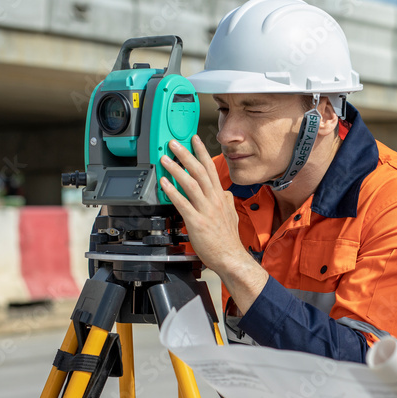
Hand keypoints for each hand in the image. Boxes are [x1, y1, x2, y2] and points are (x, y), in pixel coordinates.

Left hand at [159, 136, 267, 310]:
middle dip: (186, 154)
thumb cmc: (228, 240)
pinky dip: (173, 192)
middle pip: (199, 171)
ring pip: (191, 184)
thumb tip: (225, 193)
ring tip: (165, 160)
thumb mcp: (232, 215)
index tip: (194, 139)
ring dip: (177, 169)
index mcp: (221, 197)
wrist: (231, 257)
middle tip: (173, 143)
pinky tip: (164, 184)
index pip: (211, 169)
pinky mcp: (197, 222)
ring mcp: (206, 210)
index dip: (202, 152)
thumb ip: (227, 202)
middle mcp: (214, 200)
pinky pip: (183, 203)